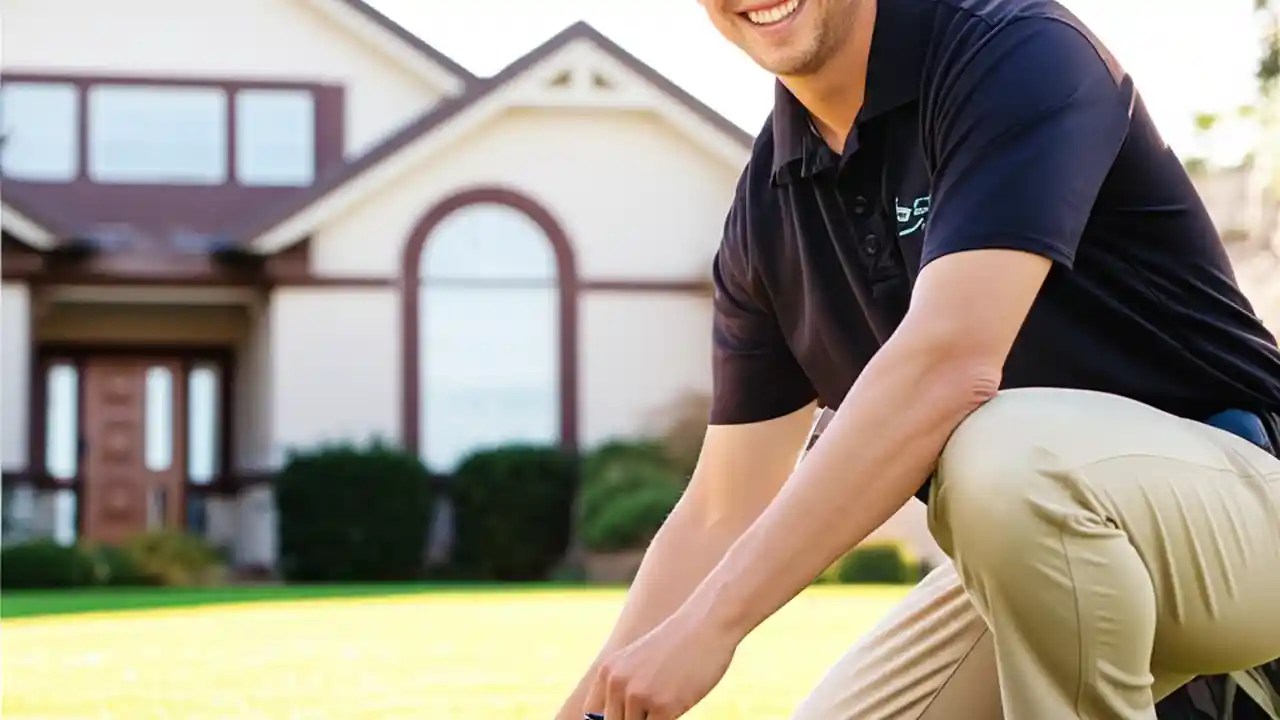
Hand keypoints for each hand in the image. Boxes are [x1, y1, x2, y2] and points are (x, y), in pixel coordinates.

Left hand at [581, 609, 738, 719]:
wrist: (706, 623)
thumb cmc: (677, 645)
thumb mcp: (637, 661)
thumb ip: (622, 688)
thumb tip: (615, 717)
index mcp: (607, 673)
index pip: (591, 715)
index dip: (608, 719)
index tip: (627, 714)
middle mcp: (617, 684)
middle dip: (636, 719)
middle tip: (654, 705)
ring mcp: (639, 696)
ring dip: (653, 718)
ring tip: (670, 698)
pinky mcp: (663, 706)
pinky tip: (679, 702)